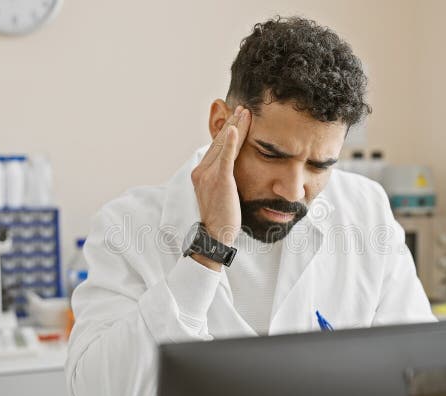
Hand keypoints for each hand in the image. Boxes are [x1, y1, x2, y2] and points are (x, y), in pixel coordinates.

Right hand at [190, 106, 250, 247]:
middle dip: (232, 123)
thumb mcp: (220, 194)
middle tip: (243, 109)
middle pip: (219, 142)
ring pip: (224, 145)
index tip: (236, 119)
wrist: (215, 235)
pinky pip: (226, 157)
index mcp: (200, 173)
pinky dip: (231, 141)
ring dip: (236, 126)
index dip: (227, 132)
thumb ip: (222, 178)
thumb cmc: (221, 218)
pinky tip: (236, 128)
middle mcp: (201, 171)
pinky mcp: (220, 180)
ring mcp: (209, 175)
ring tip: (246, 113)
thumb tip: (232, 170)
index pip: (217, 147)